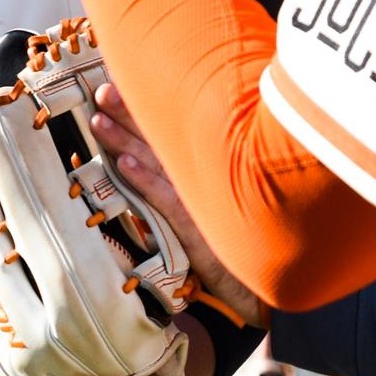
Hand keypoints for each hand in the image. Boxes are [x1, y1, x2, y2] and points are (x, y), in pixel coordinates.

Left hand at [88, 83, 266, 327]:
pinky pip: (168, 201)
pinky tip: (124, 162)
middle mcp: (207, 179)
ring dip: (126, 139)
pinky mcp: (201, 231)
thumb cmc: (250, 246)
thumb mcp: (223, 208)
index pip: (173, 133)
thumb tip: (163, 160)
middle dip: (130, 113)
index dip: (145, 110)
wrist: (278, 291)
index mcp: (210, 170)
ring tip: (98, 118)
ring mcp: (204, 203)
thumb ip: (198, 181)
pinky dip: (145, 181)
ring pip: (158, 163)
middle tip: (102, 90)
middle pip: (162, 139)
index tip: (120, 83)